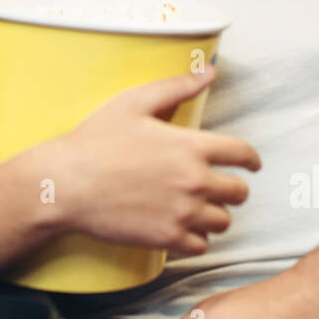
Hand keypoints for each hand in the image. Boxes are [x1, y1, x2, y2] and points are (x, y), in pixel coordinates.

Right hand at [40, 67, 259, 255]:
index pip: (242, 154)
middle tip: (220, 189)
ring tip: (199, 209)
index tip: (252, 165)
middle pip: (239, 192)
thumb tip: (210, 72)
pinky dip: (196, 239)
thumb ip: (177, 86)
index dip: (252, 160)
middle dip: (233, 189)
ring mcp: (182, 213)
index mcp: (191, 146)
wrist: (66, 184)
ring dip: (214, 215)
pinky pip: (201, 246)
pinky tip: (182, 228)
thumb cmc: (96, 140)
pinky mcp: (167, 238)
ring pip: (223, 222)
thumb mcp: (134, 102)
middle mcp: (194, 181)